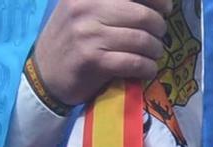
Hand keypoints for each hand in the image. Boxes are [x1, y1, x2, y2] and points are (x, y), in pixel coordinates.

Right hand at [32, 0, 171, 107]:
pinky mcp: (94, 61)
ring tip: (152, 55)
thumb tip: (157, 4)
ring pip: (143, 40)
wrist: (46, 73)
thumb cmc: (73, 39)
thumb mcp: (84, 10)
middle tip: (158, 38)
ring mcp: (88, 34)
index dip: (157, 0)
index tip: (166, 8)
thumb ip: (113, 3)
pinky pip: (136, 62)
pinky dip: (148, 68)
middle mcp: (84, 8)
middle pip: (143, 15)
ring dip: (155, 51)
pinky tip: (146, 70)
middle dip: (159, 29)